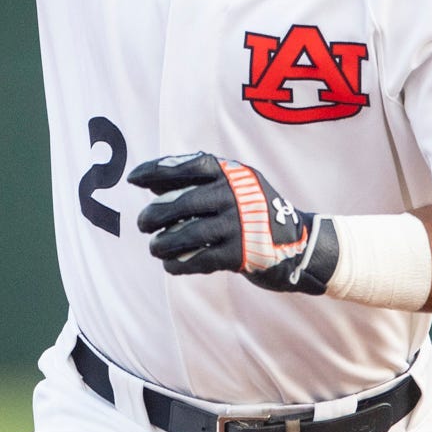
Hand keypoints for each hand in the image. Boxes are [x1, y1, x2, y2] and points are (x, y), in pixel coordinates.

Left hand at [129, 152, 338, 294]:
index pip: (189, 165)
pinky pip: (201, 259)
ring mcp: (240, 225)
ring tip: (154, 248)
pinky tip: (170, 266)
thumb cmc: (253, 211)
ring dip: (164, 243)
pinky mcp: (242, 254)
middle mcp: (237, 195)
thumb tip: (150, 182)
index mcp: (233, 174)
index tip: (132, 178)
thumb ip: (197, 181)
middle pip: (184, 202)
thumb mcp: (234, 187)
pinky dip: (180, 264)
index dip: (158, 169)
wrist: (298, 243)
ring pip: (188, 234)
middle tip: (141, 223)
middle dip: (155, 213)